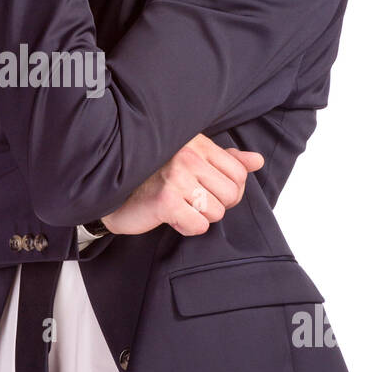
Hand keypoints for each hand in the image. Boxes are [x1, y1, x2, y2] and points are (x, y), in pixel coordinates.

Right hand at [98, 133, 263, 236]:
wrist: (114, 193)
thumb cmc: (153, 177)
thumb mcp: (192, 160)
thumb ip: (226, 160)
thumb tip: (257, 160)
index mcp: (196, 143)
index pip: (240, 174)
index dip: (230, 190)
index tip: (209, 192)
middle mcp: (187, 156)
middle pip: (232, 195)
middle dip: (215, 206)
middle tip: (192, 202)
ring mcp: (176, 178)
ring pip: (216, 212)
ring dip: (199, 217)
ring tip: (179, 207)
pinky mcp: (165, 201)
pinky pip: (198, 226)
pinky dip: (187, 228)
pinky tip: (171, 217)